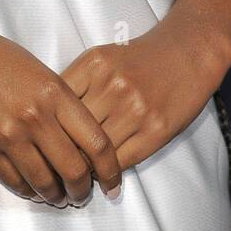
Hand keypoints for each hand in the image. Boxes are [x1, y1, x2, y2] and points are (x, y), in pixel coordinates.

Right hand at [0, 25, 122, 205]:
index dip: (111, 169)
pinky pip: (16, 182)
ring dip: (57, 195)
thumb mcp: (39, 70)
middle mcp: (35, 117)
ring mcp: (9, 136)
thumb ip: (61, 102)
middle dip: (84, 189)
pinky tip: (34, 188)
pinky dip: (29, 190)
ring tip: (60, 195)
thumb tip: (79, 139)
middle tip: (85, 192)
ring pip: (45, 183)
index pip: (97, 143)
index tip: (114, 182)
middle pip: (74, 170)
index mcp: (55, 93)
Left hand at [58, 15, 229, 172]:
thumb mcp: (102, 58)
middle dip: (62, 153)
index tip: (43, 144)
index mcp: (93, 64)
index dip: (47, 129)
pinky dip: (109, 172)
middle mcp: (112, 85)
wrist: (188, 52)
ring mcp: (135, 109)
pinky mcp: (156, 130)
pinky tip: (104, 176)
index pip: (57, 105)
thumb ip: (76, 83)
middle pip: (73, 131)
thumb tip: (49, 118)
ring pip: (96, 151)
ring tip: (77, 178)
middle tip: (55, 169)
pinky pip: (122, 160)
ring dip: (84, 168)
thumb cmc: (140, 58)